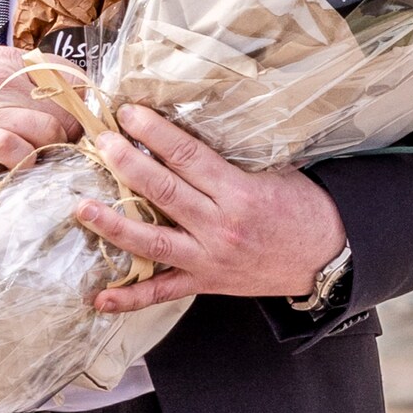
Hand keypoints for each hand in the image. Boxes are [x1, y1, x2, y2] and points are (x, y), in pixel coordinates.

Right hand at [0, 42, 77, 172]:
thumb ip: (12, 76)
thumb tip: (48, 93)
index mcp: (9, 62)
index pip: (73, 78)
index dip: (85, 105)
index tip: (83, 122)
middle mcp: (5, 83)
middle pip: (69, 110)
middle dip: (75, 134)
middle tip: (66, 151)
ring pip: (51, 129)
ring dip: (54, 150)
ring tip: (43, 161)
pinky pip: (15, 149)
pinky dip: (25, 161)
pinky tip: (18, 166)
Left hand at [75, 105, 349, 310]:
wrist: (330, 257)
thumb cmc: (305, 209)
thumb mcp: (276, 173)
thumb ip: (232, 160)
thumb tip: (187, 134)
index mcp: (239, 193)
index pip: (187, 156)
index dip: (155, 133)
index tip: (129, 114)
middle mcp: (220, 227)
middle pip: (163, 192)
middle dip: (127, 164)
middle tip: (101, 142)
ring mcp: (209, 258)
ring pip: (152, 242)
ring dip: (114, 225)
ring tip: (83, 208)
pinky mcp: (206, 282)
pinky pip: (162, 292)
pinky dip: (130, 298)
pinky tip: (99, 297)